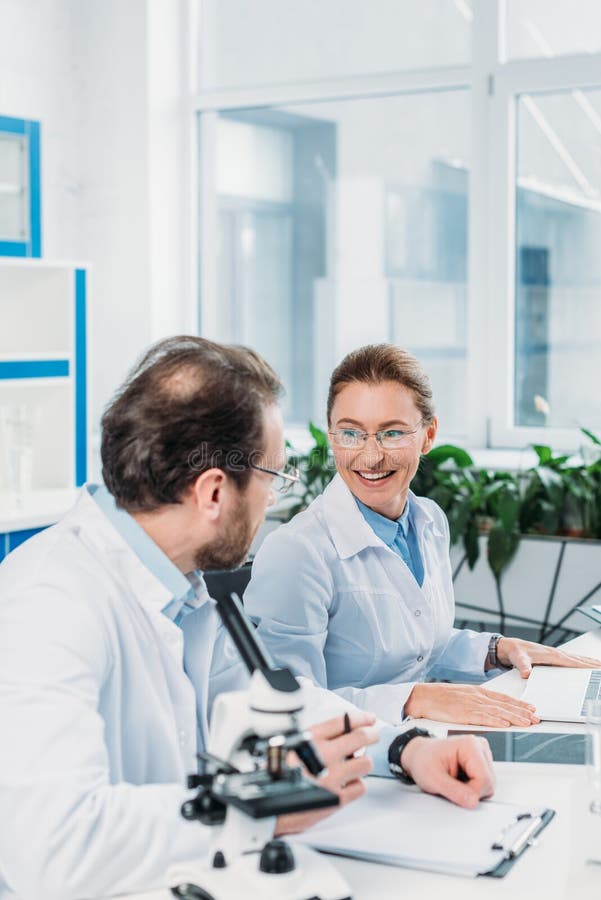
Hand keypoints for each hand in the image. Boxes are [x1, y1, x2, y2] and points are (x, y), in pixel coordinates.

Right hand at [275, 711, 378, 834]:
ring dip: (362, 761)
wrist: (268, 807)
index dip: (361, 718)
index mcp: (310, 738)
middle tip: (373, 735)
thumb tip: (335, 733)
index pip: (343, 721)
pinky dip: (356, 784)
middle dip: (371, 734)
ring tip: (355, 763)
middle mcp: (324, 755)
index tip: (368, 719)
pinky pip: (360, 787)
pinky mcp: (338, 799)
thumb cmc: (275, 776)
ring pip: (365, 763)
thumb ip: (311, 738)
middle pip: (361, 738)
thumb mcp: (289, 746)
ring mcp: (333, 777)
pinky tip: (347, 783)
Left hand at [400, 734, 494, 807]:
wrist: (419, 755)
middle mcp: (480, 746)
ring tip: (453, 781)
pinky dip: (472, 787)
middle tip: (451, 786)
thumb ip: (454, 791)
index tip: (454, 792)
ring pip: (488, 785)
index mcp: (470, 745)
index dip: (471, 793)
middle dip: (471, 792)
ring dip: (471, 790)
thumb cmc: (423, 761)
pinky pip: (484, 784)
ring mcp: (482, 754)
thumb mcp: (433, 778)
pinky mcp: (482, 762)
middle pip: (489, 783)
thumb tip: (473, 802)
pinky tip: (459, 780)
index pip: (484, 780)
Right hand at [404, 682, 539, 726]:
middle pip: (504, 704)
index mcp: (476, 692)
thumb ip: (476, 702)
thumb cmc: (439, 698)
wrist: (422, 697)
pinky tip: (506, 724)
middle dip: (522, 711)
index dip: (518, 703)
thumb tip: (490, 711)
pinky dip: (496, 720)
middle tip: (536, 717)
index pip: (502, 698)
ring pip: (498, 711)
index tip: (531, 708)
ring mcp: (471, 704)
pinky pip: (483, 717)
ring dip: (515, 717)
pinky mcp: (463, 713)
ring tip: (528, 722)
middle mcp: (477, 697)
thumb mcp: (461, 696)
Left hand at [496, 637, 600, 678]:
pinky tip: (586, 665)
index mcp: (552, 655)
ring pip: (577, 659)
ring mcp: (556, 655)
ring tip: (600, 666)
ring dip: (589, 662)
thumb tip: (527, 673)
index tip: (597, 668)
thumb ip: (523, 666)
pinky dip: (581, 662)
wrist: (510, 647)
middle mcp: (556, 654)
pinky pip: (571, 660)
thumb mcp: (518, 660)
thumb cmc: (515, 652)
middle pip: (579, 660)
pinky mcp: (553, 657)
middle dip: (592, 664)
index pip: (573, 662)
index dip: (586, 666)